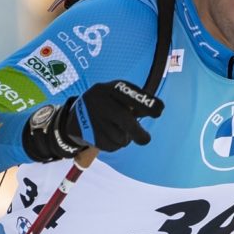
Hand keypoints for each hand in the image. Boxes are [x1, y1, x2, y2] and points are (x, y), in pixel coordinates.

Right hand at [23, 79, 160, 161]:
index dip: (147, 103)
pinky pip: (110, 145)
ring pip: (119, 136)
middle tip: (146, 140)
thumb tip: (156, 109)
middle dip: (138, 133)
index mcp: (109, 87)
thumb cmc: (106, 105)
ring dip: (124, 139)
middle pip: (124, 119)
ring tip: (117, 132)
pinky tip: (106, 136)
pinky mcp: (87, 132)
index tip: (159, 112)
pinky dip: (114, 145)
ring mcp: (91, 117)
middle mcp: (99, 99)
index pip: (131, 95)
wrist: (74, 117)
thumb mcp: (117, 97)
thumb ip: (135, 103)